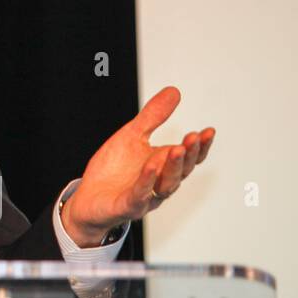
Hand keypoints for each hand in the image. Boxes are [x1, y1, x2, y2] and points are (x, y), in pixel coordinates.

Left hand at [62, 86, 214, 246]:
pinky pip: (140, 194)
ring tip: (177, 149)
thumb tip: (174, 92)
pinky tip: (150, 166)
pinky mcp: (128, 205)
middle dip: (190, 154)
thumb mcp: (131, 135)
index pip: (189, 157)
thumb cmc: (113, 169)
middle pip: (181, 170)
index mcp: (163, 165)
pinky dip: (147, 181)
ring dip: (173, 167)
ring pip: (166, 184)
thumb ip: (153, 116)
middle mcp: (159, 182)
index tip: (208, 131)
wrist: (88, 198)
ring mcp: (146, 196)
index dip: (200, 146)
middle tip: (194, 137)